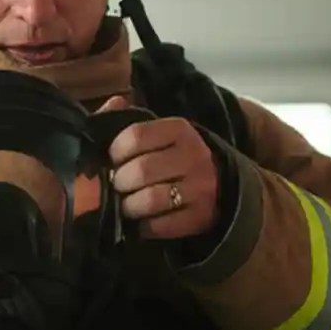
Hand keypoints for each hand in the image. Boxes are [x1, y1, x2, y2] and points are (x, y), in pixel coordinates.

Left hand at [98, 95, 219, 238]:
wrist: (219, 184)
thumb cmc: (173, 156)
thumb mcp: (157, 133)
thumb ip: (129, 119)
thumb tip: (114, 103)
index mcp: (179, 129)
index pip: (135, 136)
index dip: (115, 151)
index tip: (111, 159)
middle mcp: (194, 155)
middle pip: (141, 170)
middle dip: (119, 181)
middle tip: (116, 185)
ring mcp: (201, 188)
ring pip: (151, 200)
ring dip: (129, 206)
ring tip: (126, 204)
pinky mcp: (202, 217)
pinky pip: (162, 225)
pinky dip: (145, 226)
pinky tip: (142, 221)